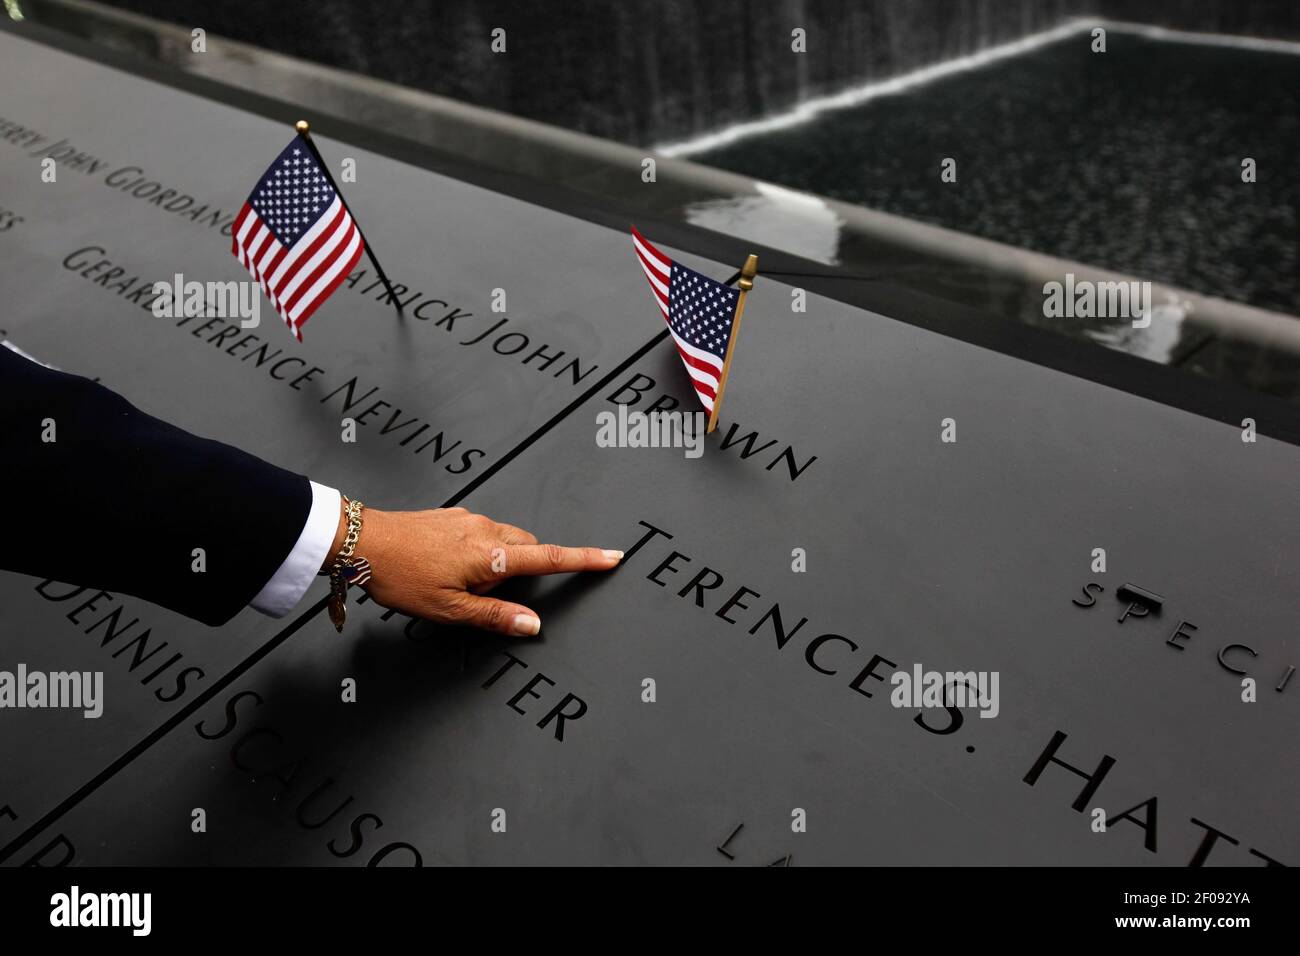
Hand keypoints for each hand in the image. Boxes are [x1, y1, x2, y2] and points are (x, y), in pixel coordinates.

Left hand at [325, 505, 621, 635]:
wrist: (360, 541)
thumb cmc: (400, 574)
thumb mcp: (450, 609)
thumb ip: (496, 616)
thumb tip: (532, 623)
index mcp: (491, 554)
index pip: (550, 558)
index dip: (585, 559)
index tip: (612, 556)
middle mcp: (485, 529)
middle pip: (526, 548)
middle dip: (520, 570)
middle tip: (483, 594)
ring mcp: (468, 519)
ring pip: (502, 540)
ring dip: (495, 562)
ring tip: (454, 582)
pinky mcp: (452, 516)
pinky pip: (480, 534)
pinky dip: (477, 552)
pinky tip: (445, 566)